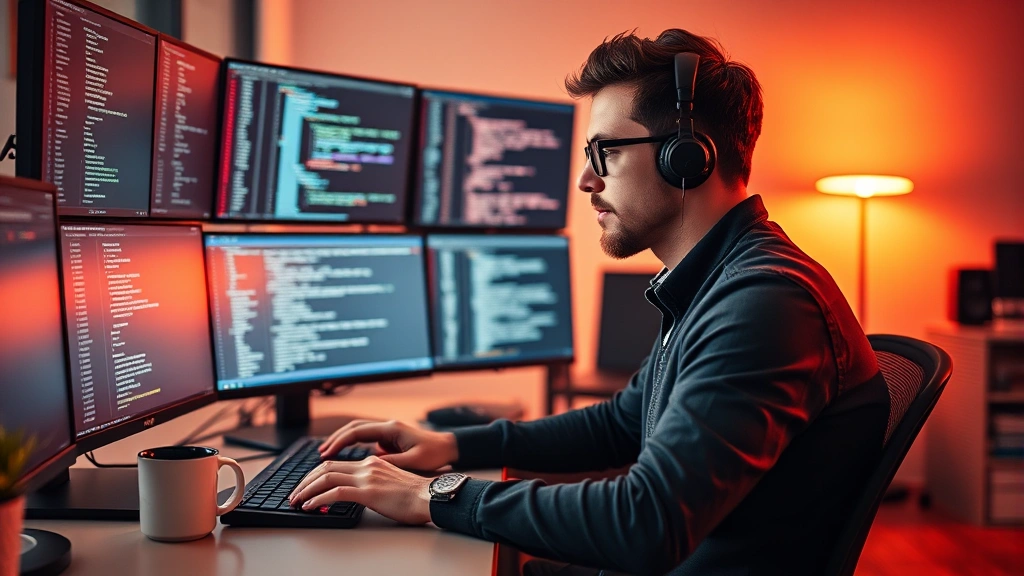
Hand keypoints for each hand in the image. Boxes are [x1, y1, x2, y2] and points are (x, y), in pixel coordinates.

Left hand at [287, 456, 433, 524]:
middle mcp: (367, 466)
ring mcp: (367, 477)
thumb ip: (375, 482)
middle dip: (306, 481)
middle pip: (326, 467)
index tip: (306, 485)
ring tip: (297, 500)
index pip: (336, 464)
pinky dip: (318, 498)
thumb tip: (361, 492)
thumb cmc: (416, 496)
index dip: (316, 474)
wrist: (430, 497)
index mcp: (372, 462)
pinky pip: (335, 493)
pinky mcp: (368, 492)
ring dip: (306, 489)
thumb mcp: (392, 483)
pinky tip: (310, 506)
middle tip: (295, 493)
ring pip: (326, 478)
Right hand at [319, 419, 457, 470]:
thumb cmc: (434, 453)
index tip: (326, 453)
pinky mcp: (390, 438)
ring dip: (343, 441)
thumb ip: (391, 463)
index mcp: (391, 429)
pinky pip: (367, 439)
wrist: (449, 447)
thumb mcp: (412, 461)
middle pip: (354, 428)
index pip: (357, 432)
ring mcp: (388, 431)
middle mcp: (387, 427)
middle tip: (321, 453)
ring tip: (328, 455)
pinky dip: (354, 446)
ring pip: (359, 432)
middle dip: (336, 439)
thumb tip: (369, 465)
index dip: (339, 442)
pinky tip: (347, 458)